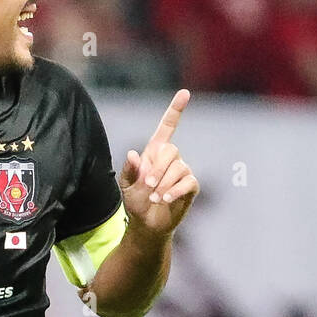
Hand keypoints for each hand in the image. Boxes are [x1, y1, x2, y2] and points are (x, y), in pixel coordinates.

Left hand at [118, 88, 198, 239]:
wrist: (147, 224)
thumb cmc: (136, 201)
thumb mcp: (126, 186)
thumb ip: (129, 170)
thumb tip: (134, 154)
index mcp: (154, 152)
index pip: (167, 127)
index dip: (175, 110)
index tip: (185, 93)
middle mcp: (171, 159)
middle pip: (171, 150)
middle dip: (158, 168)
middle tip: (148, 186)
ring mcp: (182, 171)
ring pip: (179, 168)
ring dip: (164, 184)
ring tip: (154, 197)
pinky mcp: (191, 186)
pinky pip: (188, 182)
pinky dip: (175, 191)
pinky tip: (165, 200)